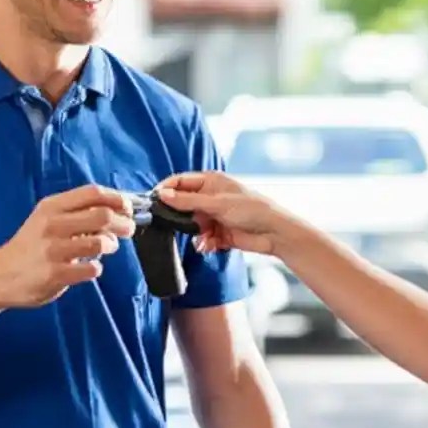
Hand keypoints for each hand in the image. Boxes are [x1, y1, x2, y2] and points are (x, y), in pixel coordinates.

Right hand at [0, 184, 135, 307]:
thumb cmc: (30, 246)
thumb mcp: (46, 219)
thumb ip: (76, 213)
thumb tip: (115, 211)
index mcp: (51, 207)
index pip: (93, 193)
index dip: (117, 198)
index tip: (127, 207)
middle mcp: (52, 224)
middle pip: (102, 215)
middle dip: (123, 223)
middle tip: (127, 230)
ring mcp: (53, 250)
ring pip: (100, 242)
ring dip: (111, 245)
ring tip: (107, 248)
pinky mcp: (54, 274)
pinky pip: (91, 268)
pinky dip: (96, 268)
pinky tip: (89, 268)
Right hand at [156, 171, 290, 255]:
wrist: (273, 233)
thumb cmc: (251, 209)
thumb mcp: (216, 203)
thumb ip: (188, 201)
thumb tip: (163, 195)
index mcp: (211, 182)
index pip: (180, 182)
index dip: (166, 190)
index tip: (153, 201)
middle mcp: (211, 197)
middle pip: (184, 205)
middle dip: (179, 216)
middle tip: (170, 224)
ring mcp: (215, 216)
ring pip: (192, 225)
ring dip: (193, 233)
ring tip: (200, 237)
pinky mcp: (219, 233)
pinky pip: (203, 238)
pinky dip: (203, 243)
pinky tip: (207, 246)